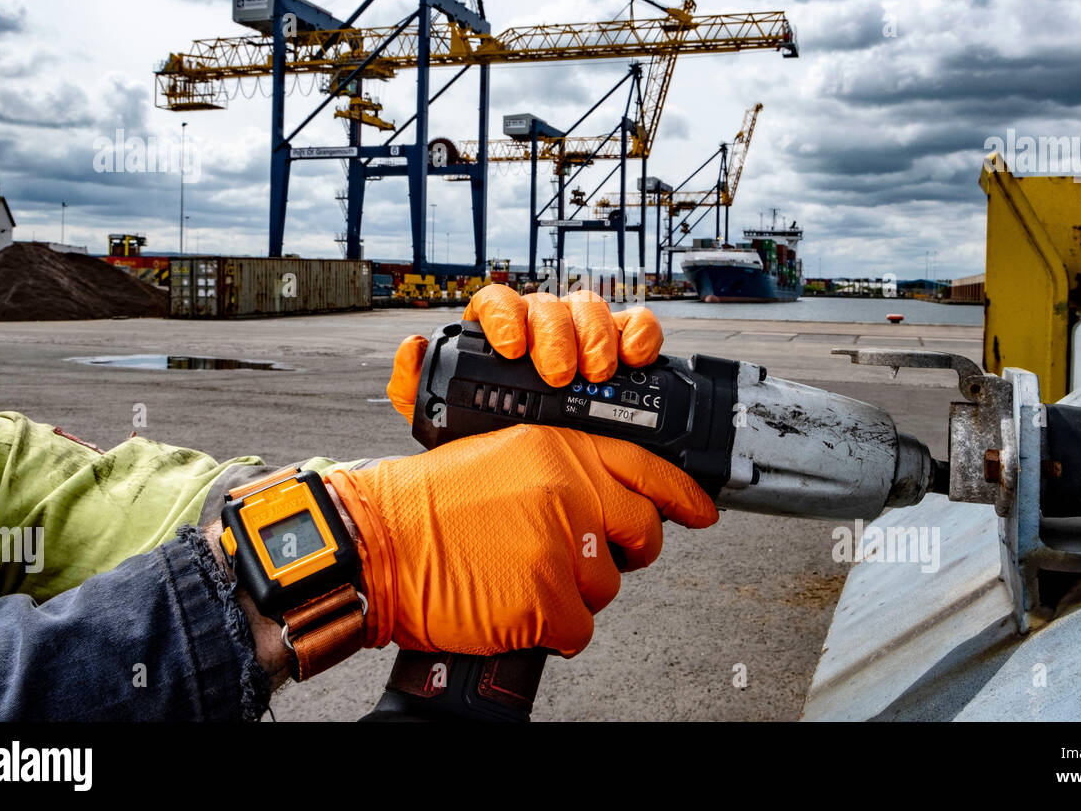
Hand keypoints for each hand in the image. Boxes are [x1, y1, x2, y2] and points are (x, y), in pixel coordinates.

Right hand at [328, 424, 717, 656]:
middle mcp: (570, 491)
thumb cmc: (427, 505)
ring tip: (524, 578)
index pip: (646, 468)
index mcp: (560, 449)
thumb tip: (608, 499)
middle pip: (642, 532)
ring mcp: (561, 546)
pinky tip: (518, 609)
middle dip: (629, 552)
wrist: (378, 545)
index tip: (702, 509)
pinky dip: (552, 630)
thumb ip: (564, 471)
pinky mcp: (547, 598)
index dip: (681, 495)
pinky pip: (579, 629)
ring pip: (608, 586)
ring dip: (574, 593)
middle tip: (599, 559)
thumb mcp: (502, 456)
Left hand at [386, 284, 663, 422]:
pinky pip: (633, 322)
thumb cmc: (493, 433)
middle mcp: (540, 323)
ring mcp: (581, 329)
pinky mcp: (620, 341)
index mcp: (498, 330)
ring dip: (595, 335)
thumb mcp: (445, 420)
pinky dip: (638, 333)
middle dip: (555, 336)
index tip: (511, 348)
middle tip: (559, 371)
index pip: (497, 301)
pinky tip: (634, 356)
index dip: (504, 317)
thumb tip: (414, 346)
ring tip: (596, 371)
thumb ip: (415, 385)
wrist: (543, 465)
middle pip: (547, 306)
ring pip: (589, 306)